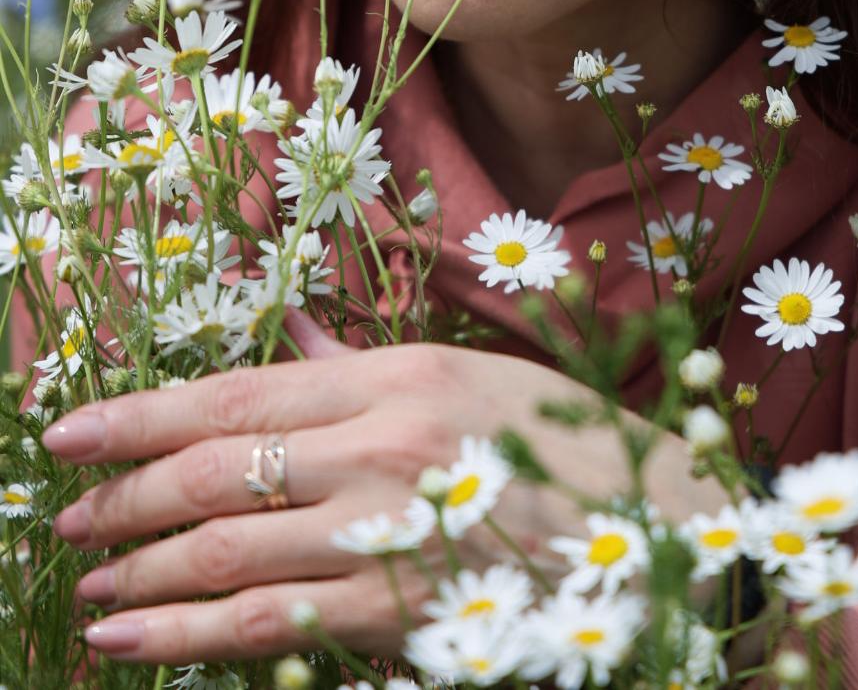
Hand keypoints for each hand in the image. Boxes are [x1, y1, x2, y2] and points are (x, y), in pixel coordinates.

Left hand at [45, 310, 681, 667]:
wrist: (668, 528)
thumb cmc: (568, 440)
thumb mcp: (470, 377)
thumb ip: (361, 365)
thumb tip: (282, 340)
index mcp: (397, 375)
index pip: (238, 393)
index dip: (140, 414)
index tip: (71, 433)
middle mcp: (380, 444)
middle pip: (217, 468)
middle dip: (125, 498)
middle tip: (63, 518)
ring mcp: (389, 529)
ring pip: (229, 549)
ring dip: (144, 571)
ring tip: (90, 587)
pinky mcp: (402, 608)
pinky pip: (271, 623)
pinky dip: (189, 636)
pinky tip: (136, 643)